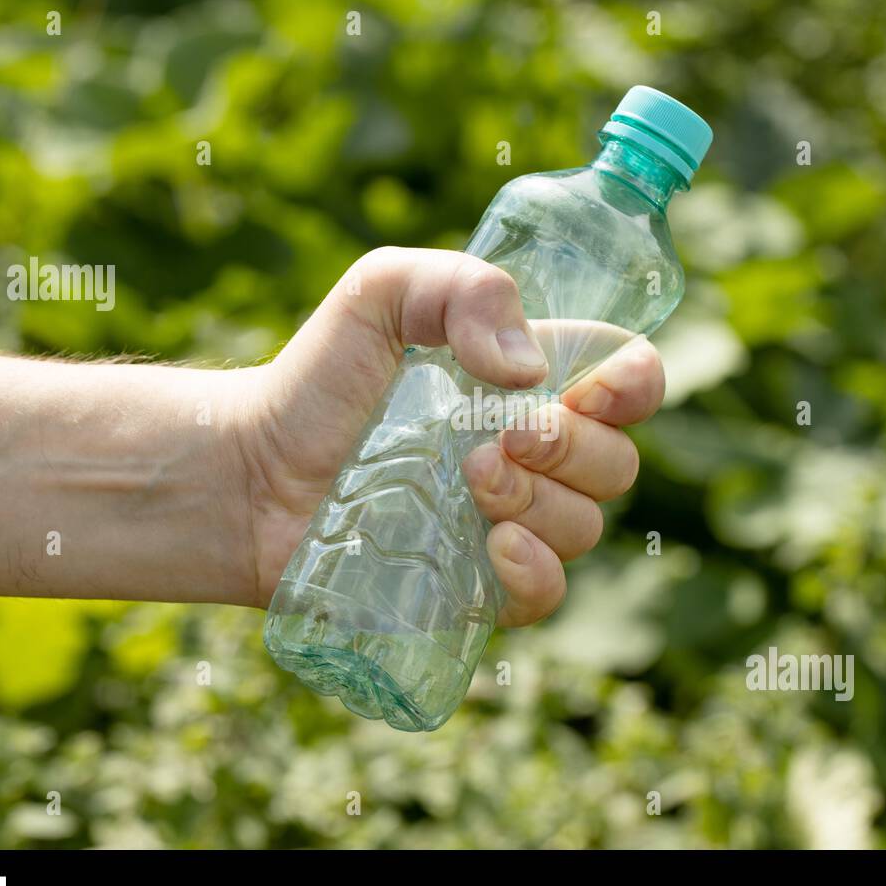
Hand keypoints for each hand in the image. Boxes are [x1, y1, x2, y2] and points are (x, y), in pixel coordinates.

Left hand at [231, 247, 665, 622]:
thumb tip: (528, 371)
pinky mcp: (476, 588)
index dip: (635, 385)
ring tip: (468, 481)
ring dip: (540, 503)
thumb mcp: (382, 294)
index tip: (595, 389)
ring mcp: (509, 524)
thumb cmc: (318, 378)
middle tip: (496, 438)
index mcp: (529, 381)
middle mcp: (533, 456)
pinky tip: (493, 546)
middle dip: (572, 447)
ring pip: (585, 526)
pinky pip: (547, 594)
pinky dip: (535, 572)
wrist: (250, 472)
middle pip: (617, 462)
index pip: (629, 382)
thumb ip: (463, 290)